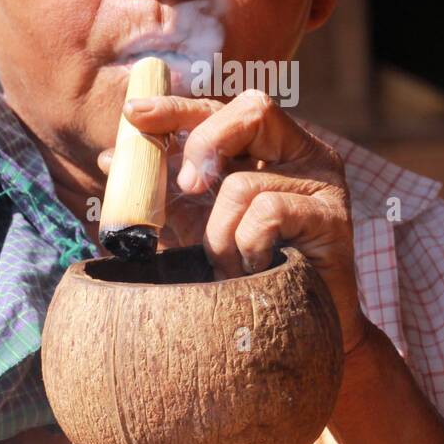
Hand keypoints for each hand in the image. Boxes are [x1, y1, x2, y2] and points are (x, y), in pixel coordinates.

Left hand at [98, 89, 368, 354]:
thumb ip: (165, 193)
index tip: (133, 114)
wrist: (297, 336)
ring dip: (218, 233)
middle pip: (252, 111)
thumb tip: (110, 162)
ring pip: (243, 182)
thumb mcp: (197, 226)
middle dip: (203, 145)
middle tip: (185, 188)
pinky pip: (267, 213)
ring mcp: (324, 183)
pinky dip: (245, 246)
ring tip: (225, 267)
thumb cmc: (246, 277)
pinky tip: (252, 270)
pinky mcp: (333, 217)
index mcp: (272, 148)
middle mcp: (304, 155)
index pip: (223, 108)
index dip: (177, 108)